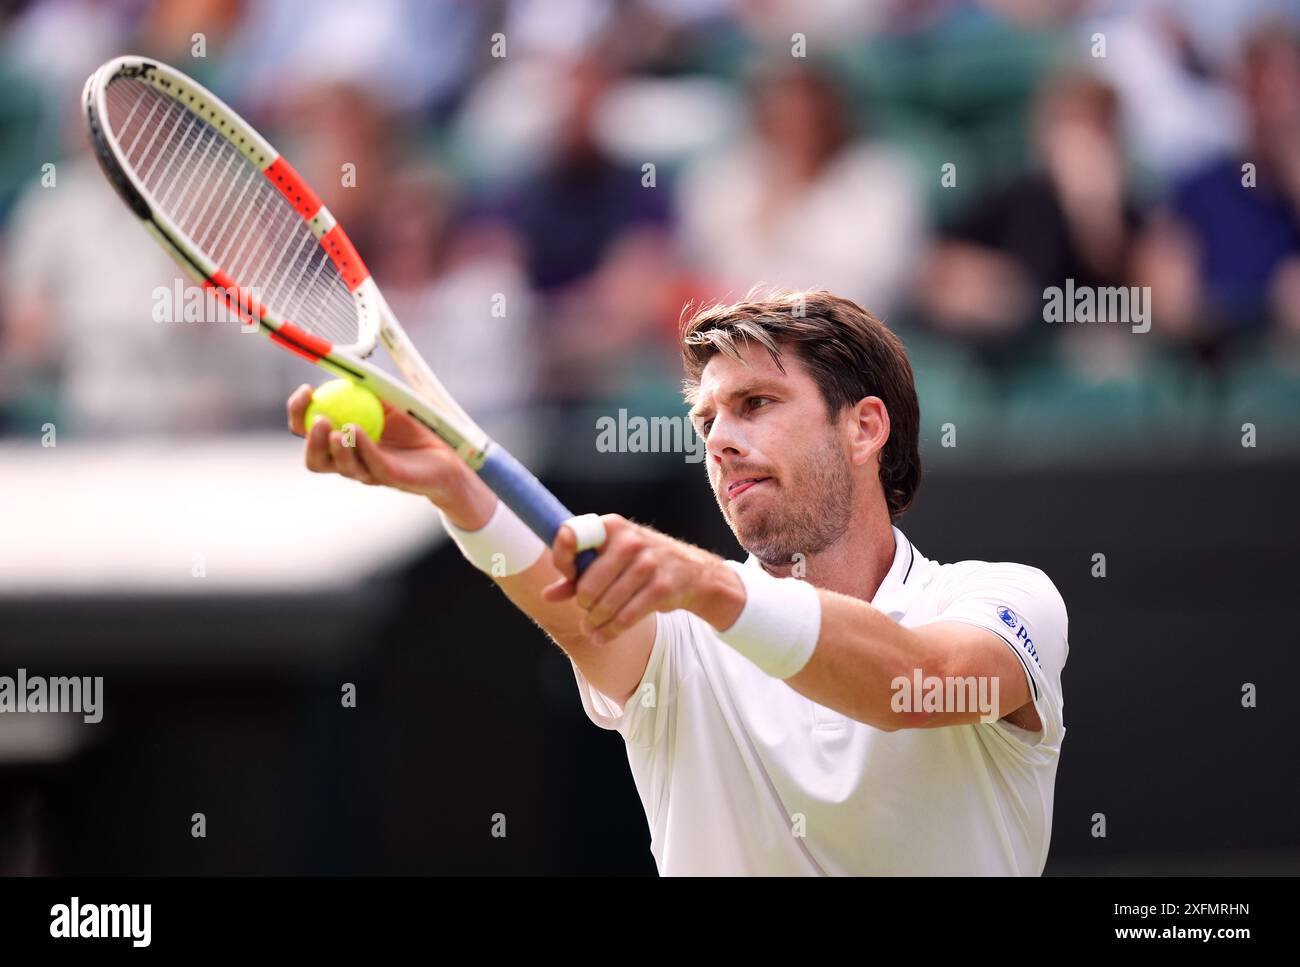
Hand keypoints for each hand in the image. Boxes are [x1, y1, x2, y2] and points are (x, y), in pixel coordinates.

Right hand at [286, 383, 487, 521]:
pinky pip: (370, 463)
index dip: (299, 413)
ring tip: (338, 428)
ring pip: (339, 466)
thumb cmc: (413, 424)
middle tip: (320, 418)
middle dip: (310, 439)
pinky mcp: (389, 477)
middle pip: (315, 459)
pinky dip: (361, 446)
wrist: (447, 450)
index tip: (306, 390)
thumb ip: (363, 386)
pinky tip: (356, 430)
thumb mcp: (385, 399)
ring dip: (335, 447)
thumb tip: (341, 360)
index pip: (308, 432)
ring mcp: (368, 472)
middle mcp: (349, 461)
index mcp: (341, 442)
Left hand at [542, 514, 739, 643]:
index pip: (572, 537)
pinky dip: (610, 631)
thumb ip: (576, 575)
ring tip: (590, 628)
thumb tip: (547, 595)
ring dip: (594, 622)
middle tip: (586, 610)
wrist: (691, 572)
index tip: (568, 578)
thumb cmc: (640, 563)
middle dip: (583, 604)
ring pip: (606, 605)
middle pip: (587, 585)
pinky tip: (602, 636)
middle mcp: (629, 540)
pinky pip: (626, 617)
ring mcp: (648, 563)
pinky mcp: (661, 587)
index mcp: (611, 526)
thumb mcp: (610, 559)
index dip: (563, 562)